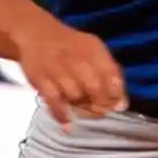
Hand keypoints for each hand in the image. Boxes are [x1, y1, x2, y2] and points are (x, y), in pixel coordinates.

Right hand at [13, 19, 127, 130]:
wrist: (36, 34)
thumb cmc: (70, 46)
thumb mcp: (94, 49)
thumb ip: (111, 73)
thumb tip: (122, 104)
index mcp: (94, 50)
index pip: (112, 76)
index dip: (116, 95)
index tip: (116, 104)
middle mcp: (77, 59)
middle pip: (96, 89)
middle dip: (100, 104)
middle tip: (98, 109)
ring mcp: (58, 71)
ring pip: (76, 97)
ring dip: (82, 109)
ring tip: (83, 110)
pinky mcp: (42, 81)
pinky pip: (54, 102)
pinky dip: (62, 115)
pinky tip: (68, 122)